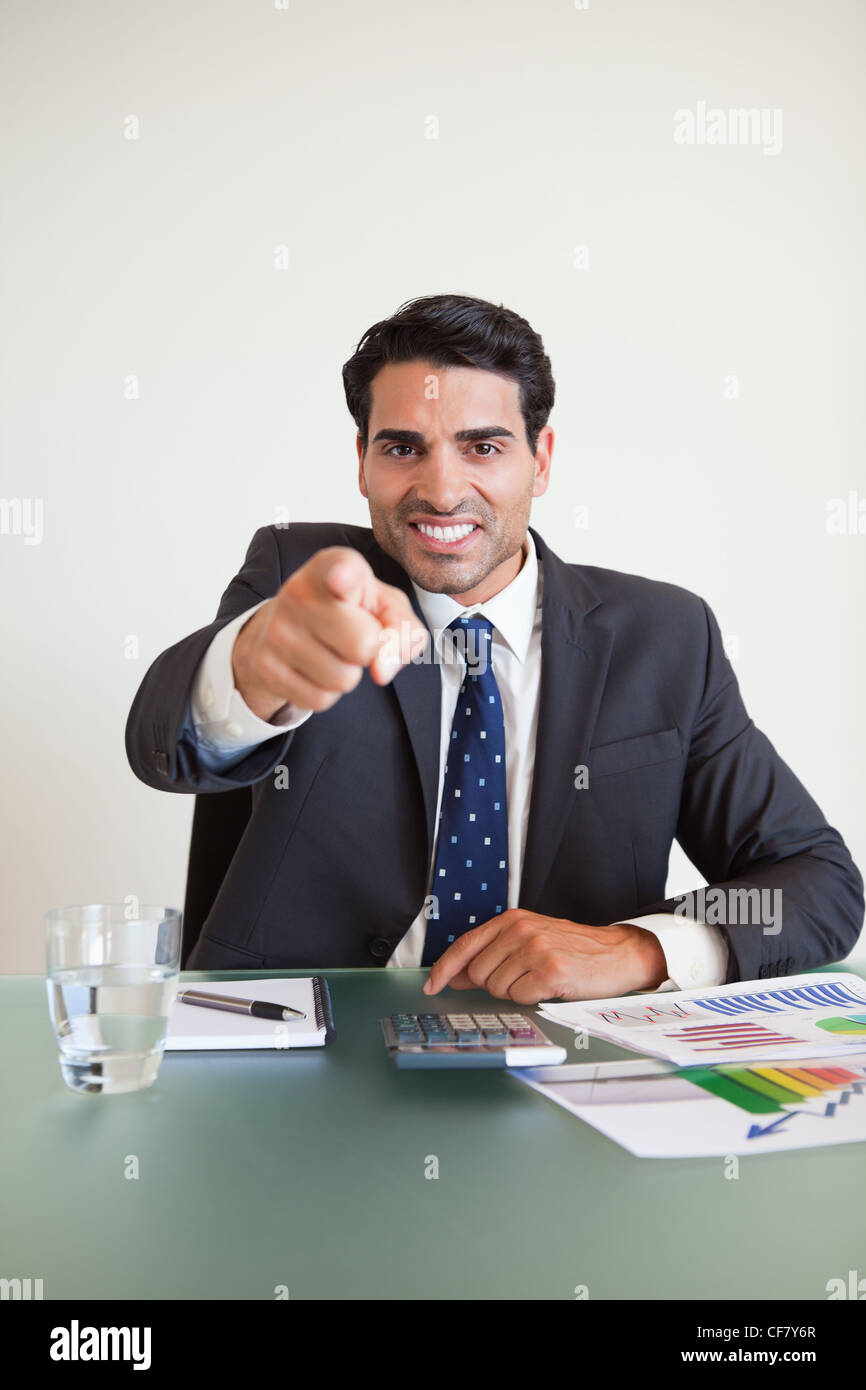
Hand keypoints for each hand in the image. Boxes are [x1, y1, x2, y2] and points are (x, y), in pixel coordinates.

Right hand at [232, 546, 428, 720]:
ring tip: (332, 651)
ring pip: (343, 679)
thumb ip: (404, 630)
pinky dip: (326, 692)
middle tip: (352, 634)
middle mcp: (298, 593)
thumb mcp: (386, 608)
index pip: (341, 569)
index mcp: (331, 567)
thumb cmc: (348, 612)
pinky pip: (320, 699)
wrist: (287, 628)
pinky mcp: (265, 666)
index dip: (346, 576)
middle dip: (369, 650)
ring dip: (348, 673)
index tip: (342, 579)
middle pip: (363, 644)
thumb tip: (381, 670)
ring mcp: (277, 631)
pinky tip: (314, 668)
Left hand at [421, 910, 668, 1002]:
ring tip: (539, 979)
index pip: (466, 945)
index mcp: (512, 920)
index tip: (432, 986)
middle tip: (523, 977)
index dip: (445, 968)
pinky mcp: (551, 971)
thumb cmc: (572, 949)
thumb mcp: (529, 941)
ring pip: (498, 989)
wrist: (618, 953)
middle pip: (479, 974)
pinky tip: (549, 987)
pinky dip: (532, 998)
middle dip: (495, 984)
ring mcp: (536, 950)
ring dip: (516, 992)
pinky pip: (520, 997)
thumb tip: (456, 975)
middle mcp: (521, 930)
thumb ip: (492, 954)